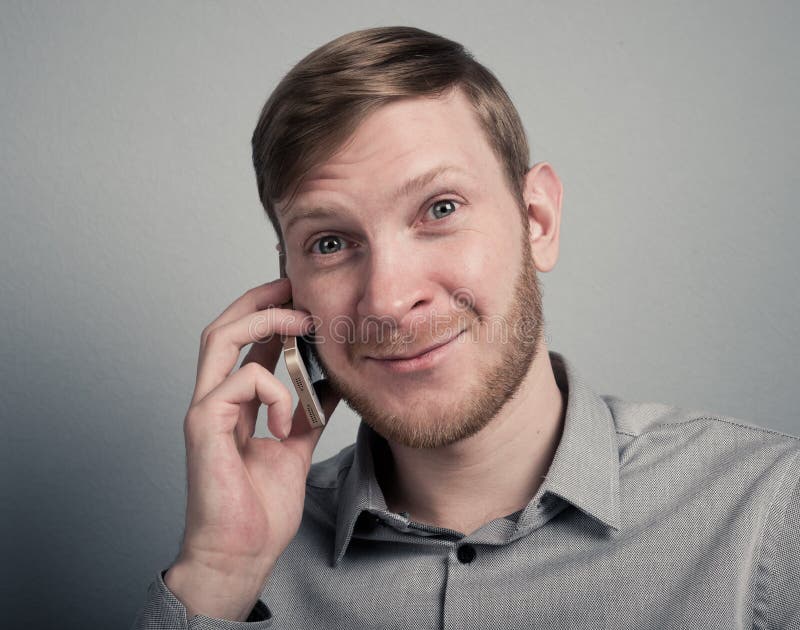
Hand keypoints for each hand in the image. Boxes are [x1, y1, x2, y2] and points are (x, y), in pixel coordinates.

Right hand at [165, 278, 339, 618]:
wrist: (241, 553)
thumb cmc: (260, 506)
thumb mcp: (297, 444)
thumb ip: (309, 409)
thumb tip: (333, 377)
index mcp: (234, 403)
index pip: (243, 341)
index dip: (268, 312)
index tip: (300, 297)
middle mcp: (213, 399)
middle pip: (223, 327)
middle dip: (259, 300)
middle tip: (294, 287)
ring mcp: (204, 410)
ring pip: (219, 339)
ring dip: (263, 322)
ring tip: (299, 323)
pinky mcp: (203, 425)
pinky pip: (237, 382)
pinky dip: (272, 391)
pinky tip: (286, 422)